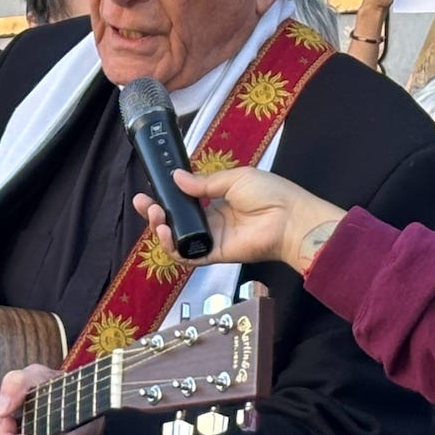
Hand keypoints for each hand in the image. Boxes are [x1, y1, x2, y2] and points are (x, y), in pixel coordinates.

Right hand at [159, 168, 344, 272]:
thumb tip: (176, 178)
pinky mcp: (215, 255)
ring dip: (162, 229)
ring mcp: (213, 239)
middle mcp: (212, 220)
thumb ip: (203, 183)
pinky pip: (189, 256)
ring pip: (178, 240)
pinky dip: (174, 248)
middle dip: (156, 213)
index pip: (185, 200)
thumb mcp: (234, 178)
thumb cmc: (270, 194)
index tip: (152, 190)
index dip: (167, 196)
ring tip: (157, 217)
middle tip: (144, 204)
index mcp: (218, 200)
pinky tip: (166, 234)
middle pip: (177, 221)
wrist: (290, 218)